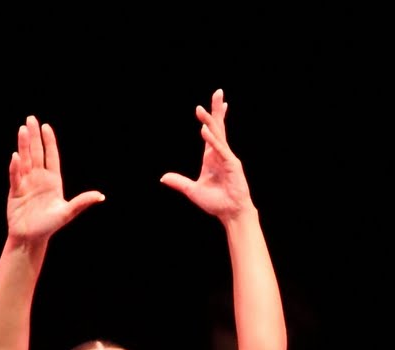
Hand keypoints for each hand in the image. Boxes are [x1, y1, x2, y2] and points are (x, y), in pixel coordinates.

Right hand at [6, 116, 103, 244]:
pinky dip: (15, 167)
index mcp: (52, 180)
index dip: (49, 141)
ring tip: (22, 130)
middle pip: (36, 153)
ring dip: (23, 146)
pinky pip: (15, 177)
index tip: (45, 127)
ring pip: (25, 160)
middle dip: (33, 136)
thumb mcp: (67, 213)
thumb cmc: (49, 226)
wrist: (31, 239)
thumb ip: (82, 202)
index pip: (51, 156)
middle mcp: (38, 178)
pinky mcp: (15, 191)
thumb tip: (100, 196)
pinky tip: (16, 157)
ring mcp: (26, 183)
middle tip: (30, 119)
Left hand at [160, 89, 253, 221]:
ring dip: (209, 121)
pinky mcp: (231, 164)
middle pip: (218, 127)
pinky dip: (212, 140)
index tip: (206, 106)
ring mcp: (227, 157)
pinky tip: (204, 129)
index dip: (211, 118)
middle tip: (217, 92)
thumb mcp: (192, 191)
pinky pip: (219, 149)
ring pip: (217, 135)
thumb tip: (163, 178)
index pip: (212, 133)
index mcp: (212, 157)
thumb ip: (179, 182)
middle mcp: (220, 154)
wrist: (230, 212)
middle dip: (216, 110)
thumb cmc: (216, 202)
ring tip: (200, 109)